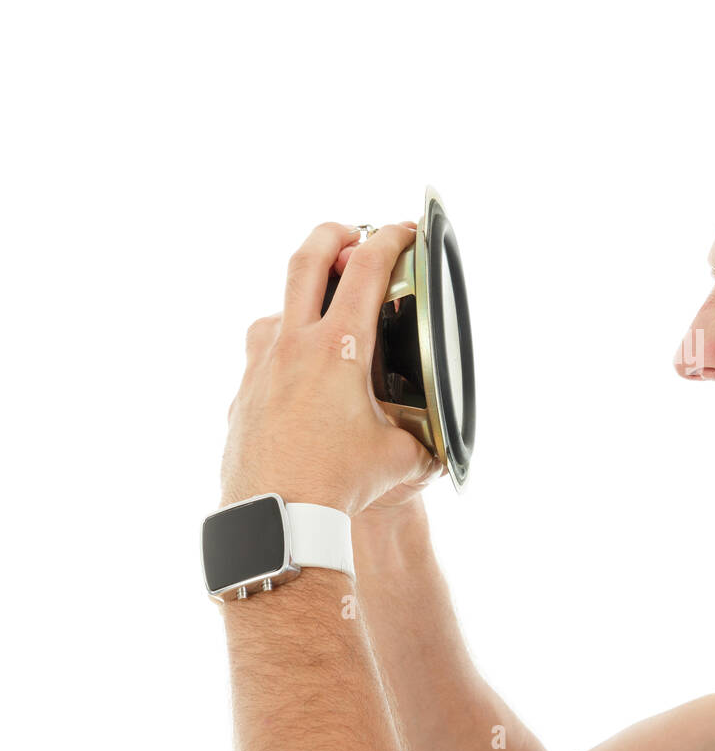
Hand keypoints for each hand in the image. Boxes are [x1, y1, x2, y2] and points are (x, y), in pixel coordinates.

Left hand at [220, 222, 436, 516]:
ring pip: (276, 308)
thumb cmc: (339, 485)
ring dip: (302, 300)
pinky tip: (301, 379)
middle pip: (307, 259)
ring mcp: (260, 367)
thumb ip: (419, 438)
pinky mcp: (242, 395)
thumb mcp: (400, 456)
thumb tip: (435, 444)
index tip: (406, 231)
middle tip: (352, 234)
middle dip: (333, 234)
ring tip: (324, 319)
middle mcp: (293, 346)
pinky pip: (262, 356)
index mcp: (339, 348)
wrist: (277, 519)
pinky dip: (283, 351)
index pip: (367, 269)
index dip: (391, 239)